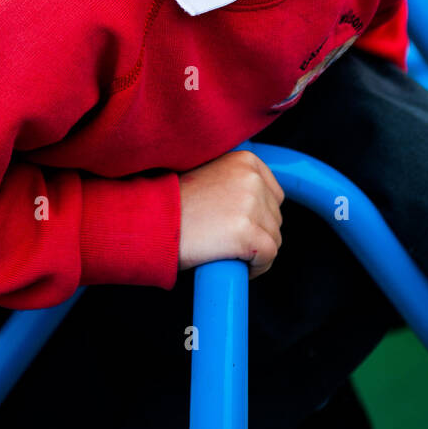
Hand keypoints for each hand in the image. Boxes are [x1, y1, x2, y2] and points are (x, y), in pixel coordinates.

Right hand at [178, 149, 284, 279]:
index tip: (240, 227)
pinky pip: (268, 256)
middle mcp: (252, 178)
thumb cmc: (175, 204)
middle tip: (230, 243)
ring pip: (274, 239)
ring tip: (231, 255)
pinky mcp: (246, 233)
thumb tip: (260, 205)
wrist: (152, 221)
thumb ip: (237, 182)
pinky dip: (257, 268)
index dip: (260, 216)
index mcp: (246, 160)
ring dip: (256, 252)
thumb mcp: (211, 175)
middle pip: (275, 218)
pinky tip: (238, 267)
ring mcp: (250, 205)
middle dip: (258, 234)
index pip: (274, 195)